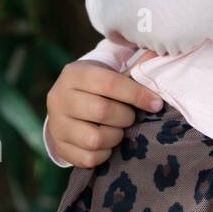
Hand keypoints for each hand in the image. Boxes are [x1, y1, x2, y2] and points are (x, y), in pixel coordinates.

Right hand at [45, 58, 162, 167]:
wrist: (65, 109)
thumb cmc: (95, 89)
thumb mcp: (107, 74)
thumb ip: (132, 69)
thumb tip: (156, 53)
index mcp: (74, 74)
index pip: (109, 82)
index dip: (136, 94)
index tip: (155, 103)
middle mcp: (60, 98)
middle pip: (102, 111)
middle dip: (125, 117)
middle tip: (130, 117)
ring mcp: (57, 124)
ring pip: (94, 139)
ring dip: (115, 137)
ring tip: (118, 130)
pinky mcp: (60, 147)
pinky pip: (89, 158)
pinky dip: (104, 154)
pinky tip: (107, 144)